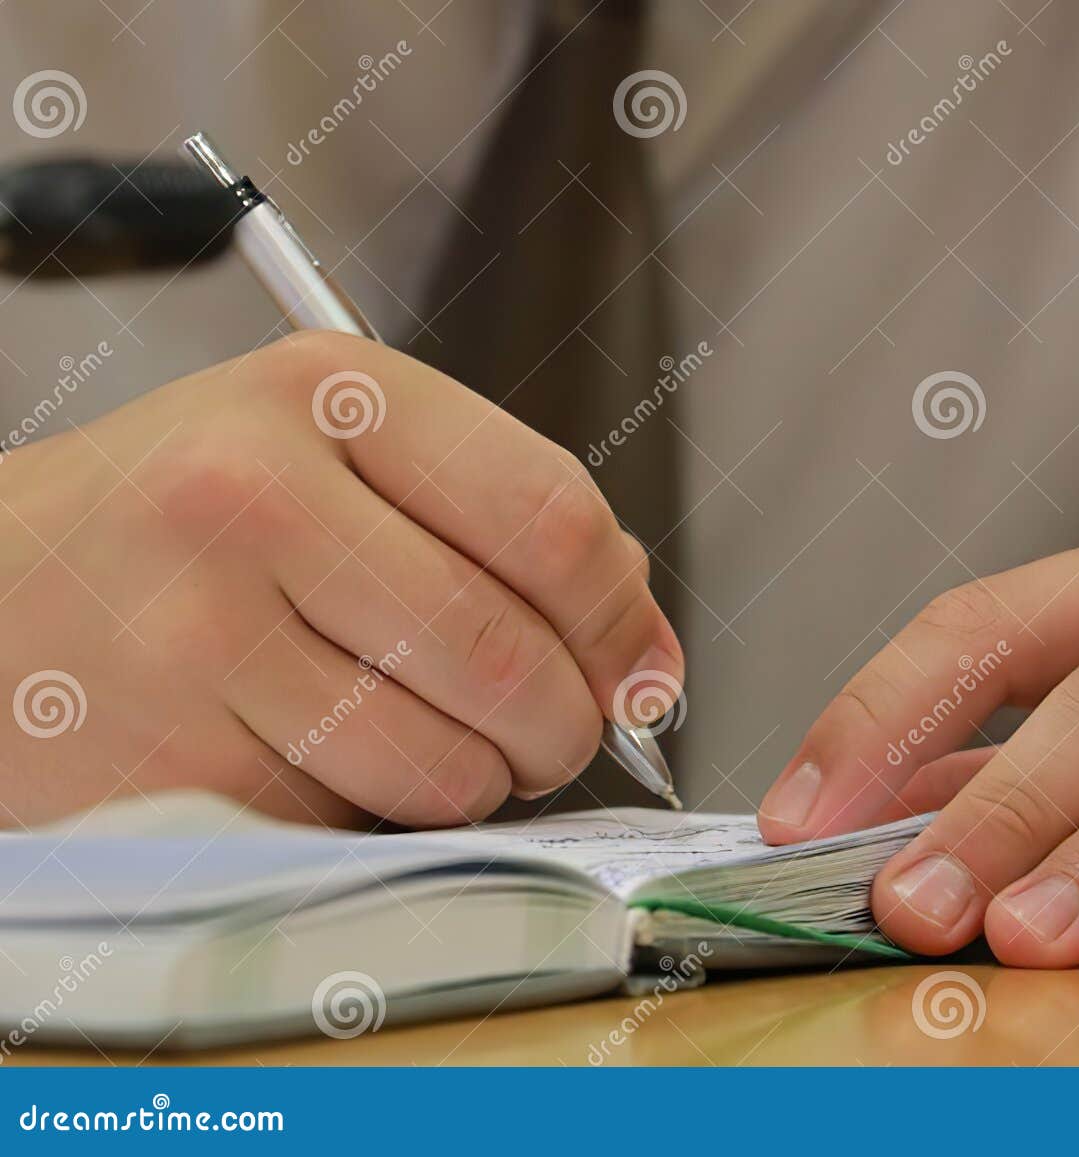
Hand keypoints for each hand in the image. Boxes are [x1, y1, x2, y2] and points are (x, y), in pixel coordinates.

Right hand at [0, 332, 679, 828]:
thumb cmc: (176, 530)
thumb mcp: (328, 457)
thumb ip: (494, 521)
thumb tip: (640, 639)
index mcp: (326, 393)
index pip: (551, 515)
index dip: (622, 615)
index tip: (638, 666)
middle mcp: (255, 492)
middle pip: (513, 653)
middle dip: (568, 724)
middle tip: (553, 733)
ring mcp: (199, 631)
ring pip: (446, 762)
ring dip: (478, 783)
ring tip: (433, 745)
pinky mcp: (164, 756)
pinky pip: (353, 824)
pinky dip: (377, 819)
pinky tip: (325, 765)